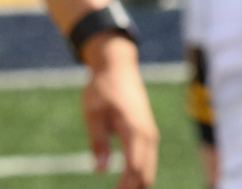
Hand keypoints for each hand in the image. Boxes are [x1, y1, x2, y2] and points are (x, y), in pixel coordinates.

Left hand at [78, 33, 156, 188]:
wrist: (118, 65)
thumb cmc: (102, 87)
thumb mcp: (92, 113)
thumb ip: (98, 141)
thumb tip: (100, 170)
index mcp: (134, 129)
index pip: (134, 168)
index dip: (124, 188)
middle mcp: (147, 133)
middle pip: (145, 173)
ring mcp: (149, 132)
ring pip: (148, 168)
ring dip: (136, 184)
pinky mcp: (146, 132)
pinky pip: (147, 160)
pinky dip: (138, 175)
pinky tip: (126, 184)